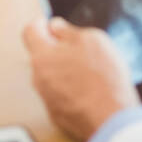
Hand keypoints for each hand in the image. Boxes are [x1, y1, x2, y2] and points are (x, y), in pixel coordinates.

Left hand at [22, 16, 139, 141]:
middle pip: (40, 55)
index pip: (29, 31)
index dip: (41, 24)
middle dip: (55, 49)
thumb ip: (68, 30)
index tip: (49, 24)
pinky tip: (88, 89)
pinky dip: (69, 89)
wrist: (112, 117)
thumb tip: (56, 27)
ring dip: (63, 70)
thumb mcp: (92, 39)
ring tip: (88, 71)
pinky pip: (58, 95)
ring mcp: (46, 98)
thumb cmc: (103, 78)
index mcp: (42, 55)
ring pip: (50, 76)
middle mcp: (38, 78)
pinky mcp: (56, 115)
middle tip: (78, 48)